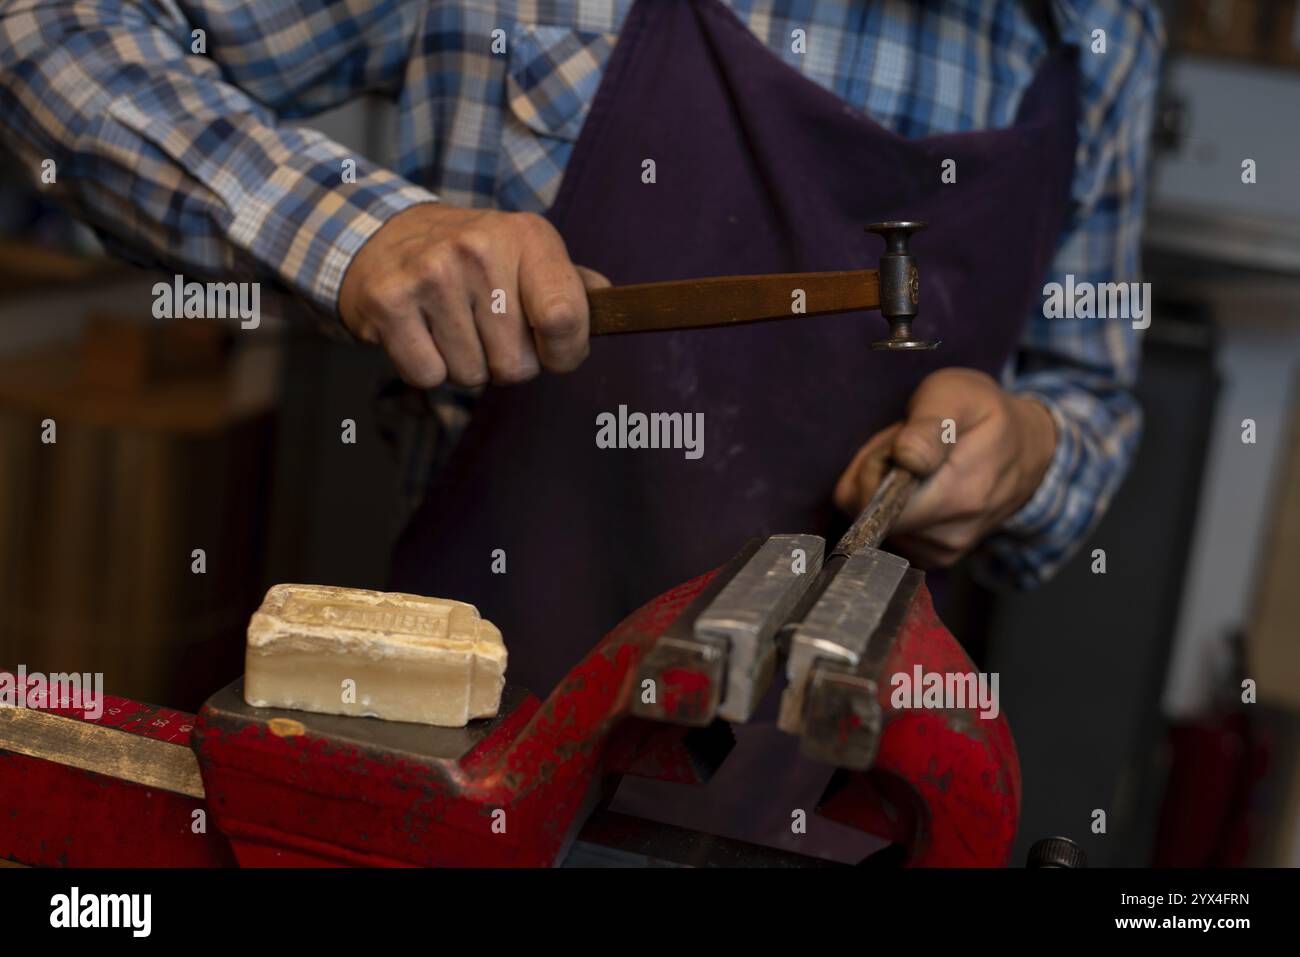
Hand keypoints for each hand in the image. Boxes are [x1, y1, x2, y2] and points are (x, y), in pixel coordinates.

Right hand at [338, 204, 609, 387]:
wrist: (386, 236)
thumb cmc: (473, 258)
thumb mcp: (527, 253)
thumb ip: (572, 285)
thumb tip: (612, 306)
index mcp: (528, 236)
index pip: (564, 318)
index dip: (563, 353)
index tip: (552, 350)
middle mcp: (480, 248)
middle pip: (516, 364)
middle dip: (505, 362)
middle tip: (484, 328)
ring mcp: (432, 273)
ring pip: (471, 375)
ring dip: (464, 365)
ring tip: (451, 325)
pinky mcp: (390, 301)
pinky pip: (428, 375)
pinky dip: (427, 368)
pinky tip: (422, 332)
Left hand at [833, 368, 1056, 567]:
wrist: (1027, 448)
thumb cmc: (985, 414)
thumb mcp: (956, 396)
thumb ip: (928, 427)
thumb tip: (906, 459)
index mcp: (959, 495)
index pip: (879, 504)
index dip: (874, 468)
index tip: (897, 442)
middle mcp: (952, 534)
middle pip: (874, 514)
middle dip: (877, 476)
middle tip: (904, 447)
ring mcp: (944, 550)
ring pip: (879, 523)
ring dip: (885, 491)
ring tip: (918, 464)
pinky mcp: (937, 556)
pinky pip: (890, 534)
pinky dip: (895, 509)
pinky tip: (920, 485)